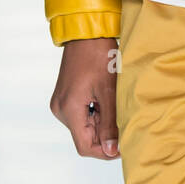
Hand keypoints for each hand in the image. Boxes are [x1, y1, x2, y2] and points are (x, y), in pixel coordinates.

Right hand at [49, 38, 120, 159]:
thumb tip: (112, 150)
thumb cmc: (98, 56)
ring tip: (115, 106)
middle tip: (124, 121)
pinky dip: (95, 113)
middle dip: (105, 134)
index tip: (123, 145)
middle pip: (84, 137)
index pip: (85, 146)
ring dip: (101, 123)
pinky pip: (80, 115)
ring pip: (83, 126)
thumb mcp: (109, 91)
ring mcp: (61, 103)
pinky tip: (106, 101)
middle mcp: (60, 109)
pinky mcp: (65, 97)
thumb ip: (110, 123)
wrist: (86, 32)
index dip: (105, 151)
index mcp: (69, 110)